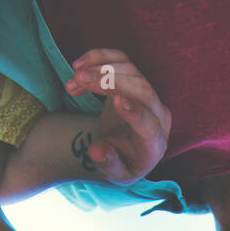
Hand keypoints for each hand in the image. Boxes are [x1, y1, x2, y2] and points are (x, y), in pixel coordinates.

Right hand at [64, 48, 170, 185]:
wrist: (122, 147)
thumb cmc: (120, 161)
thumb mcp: (115, 172)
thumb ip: (109, 164)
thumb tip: (97, 151)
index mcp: (155, 142)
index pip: (149, 123)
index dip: (135, 112)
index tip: (117, 101)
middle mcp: (158, 114)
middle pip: (141, 88)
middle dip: (109, 81)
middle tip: (78, 79)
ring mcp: (149, 94)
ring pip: (129, 69)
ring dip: (97, 70)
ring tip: (71, 83)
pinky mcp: (136, 78)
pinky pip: (121, 59)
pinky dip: (99, 58)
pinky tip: (78, 66)